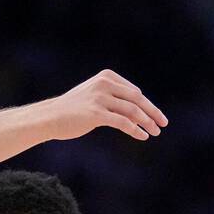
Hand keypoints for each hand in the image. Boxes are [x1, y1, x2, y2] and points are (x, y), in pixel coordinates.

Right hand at [45, 70, 167, 141]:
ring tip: (155, 132)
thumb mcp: (94, 96)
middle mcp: (105, 84)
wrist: (50, 117)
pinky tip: (142, 136)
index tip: (155, 116)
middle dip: (152, 112)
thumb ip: (113, 97)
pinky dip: (135, 130)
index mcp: (106, 76)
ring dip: (147, 122)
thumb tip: (135, 109)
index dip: (147, 105)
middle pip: (137, 99)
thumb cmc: (72, 109)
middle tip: (163, 123)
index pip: (134, 91)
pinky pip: (123, 122)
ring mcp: (100, 98)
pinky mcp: (96, 114)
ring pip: (132, 110)